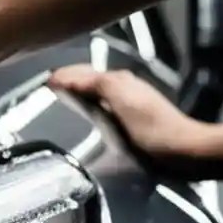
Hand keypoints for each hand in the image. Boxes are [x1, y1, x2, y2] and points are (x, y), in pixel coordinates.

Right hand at [48, 65, 212, 170]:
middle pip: (87, 81)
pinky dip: (85, 112)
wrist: (183, 151)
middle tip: (41, 97)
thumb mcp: (122, 97)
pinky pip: (100, 111)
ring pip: (93, 96)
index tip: (39, 87)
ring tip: (53, 110)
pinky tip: (78, 125)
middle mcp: (122, 89)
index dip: (61, 76)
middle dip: (66, 84)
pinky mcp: (129, 124)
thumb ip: (95, 82)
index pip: (81, 72)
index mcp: (119, 80)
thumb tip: (63, 78)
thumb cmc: (153, 126)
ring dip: (74, 98)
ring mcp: (127, 106)